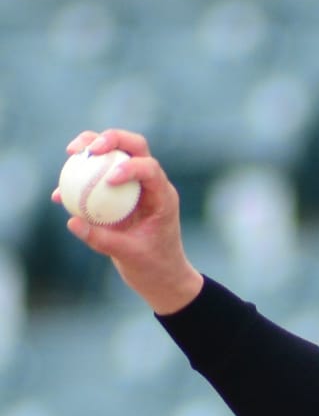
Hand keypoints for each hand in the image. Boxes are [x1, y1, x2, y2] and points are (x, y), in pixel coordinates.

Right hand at [56, 129, 203, 313]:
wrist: (160, 276)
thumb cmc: (154, 266)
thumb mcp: (130, 255)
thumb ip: (102, 239)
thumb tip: (71, 222)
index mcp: (162, 196)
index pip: (150, 168)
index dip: (130, 166)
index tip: (109, 179)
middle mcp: (151, 185)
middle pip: (135, 147)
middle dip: (112, 139)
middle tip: (88, 148)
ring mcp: (135, 187)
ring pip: (116, 155)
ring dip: (92, 147)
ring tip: (70, 152)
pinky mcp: (119, 195)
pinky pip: (98, 179)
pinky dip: (79, 179)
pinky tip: (57, 194)